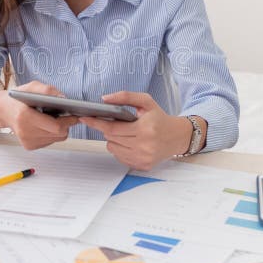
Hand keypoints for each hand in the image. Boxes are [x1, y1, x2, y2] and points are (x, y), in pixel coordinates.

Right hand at [0, 81, 78, 150]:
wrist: (2, 111)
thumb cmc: (17, 98)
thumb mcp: (31, 87)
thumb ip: (48, 90)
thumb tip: (64, 98)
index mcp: (25, 117)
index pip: (55, 126)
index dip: (68, 121)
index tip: (75, 115)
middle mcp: (25, 132)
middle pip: (58, 134)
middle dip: (66, 124)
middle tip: (67, 115)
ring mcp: (27, 141)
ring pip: (56, 139)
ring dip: (59, 129)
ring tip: (53, 118)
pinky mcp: (29, 146)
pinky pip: (50, 141)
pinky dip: (52, 134)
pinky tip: (45, 125)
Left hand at [79, 91, 195, 170]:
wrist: (177, 136)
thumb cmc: (159, 117)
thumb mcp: (146, 101)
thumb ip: (125, 96)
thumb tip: (105, 98)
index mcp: (145, 129)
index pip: (112, 127)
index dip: (96, 122)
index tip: (85, 118)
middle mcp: (144, 145)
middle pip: (111, 138)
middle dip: (108, 129)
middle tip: (117, 124)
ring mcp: (143, 158)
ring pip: (113, 149)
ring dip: (114, 140)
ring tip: (127, 134)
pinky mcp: (142, 166)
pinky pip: (120, 157)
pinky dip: (120, 149)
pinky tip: (131, 143)